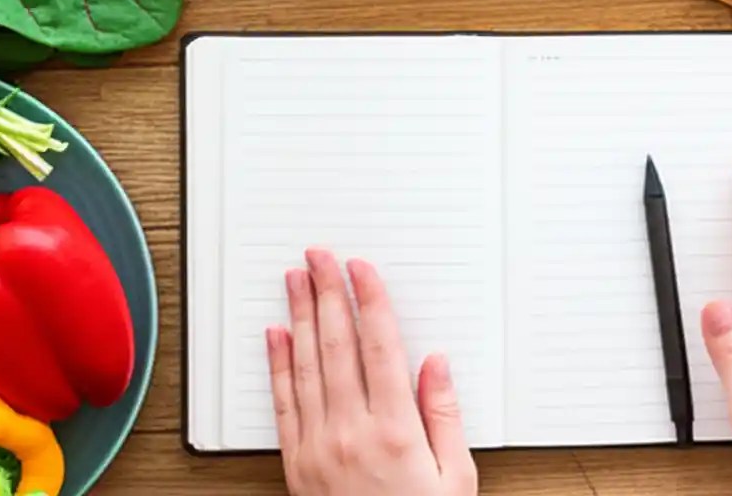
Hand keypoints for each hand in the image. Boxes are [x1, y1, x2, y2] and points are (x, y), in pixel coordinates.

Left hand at [266, 248, 478, 495]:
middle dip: (327, 293)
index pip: (379, 346)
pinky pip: (284, 403)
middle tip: (319, 257)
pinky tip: (276, 336)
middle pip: (337, 345)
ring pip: (306, 365)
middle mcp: (351, 431)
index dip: (368, 300)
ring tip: (294, 281)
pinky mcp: (297, 463)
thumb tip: (435, 364)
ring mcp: (318, 446)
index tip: (361, 269)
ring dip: (299, 317)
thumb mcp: (455, 478)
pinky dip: (278, 365)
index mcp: (395, 430)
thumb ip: (444, 415)